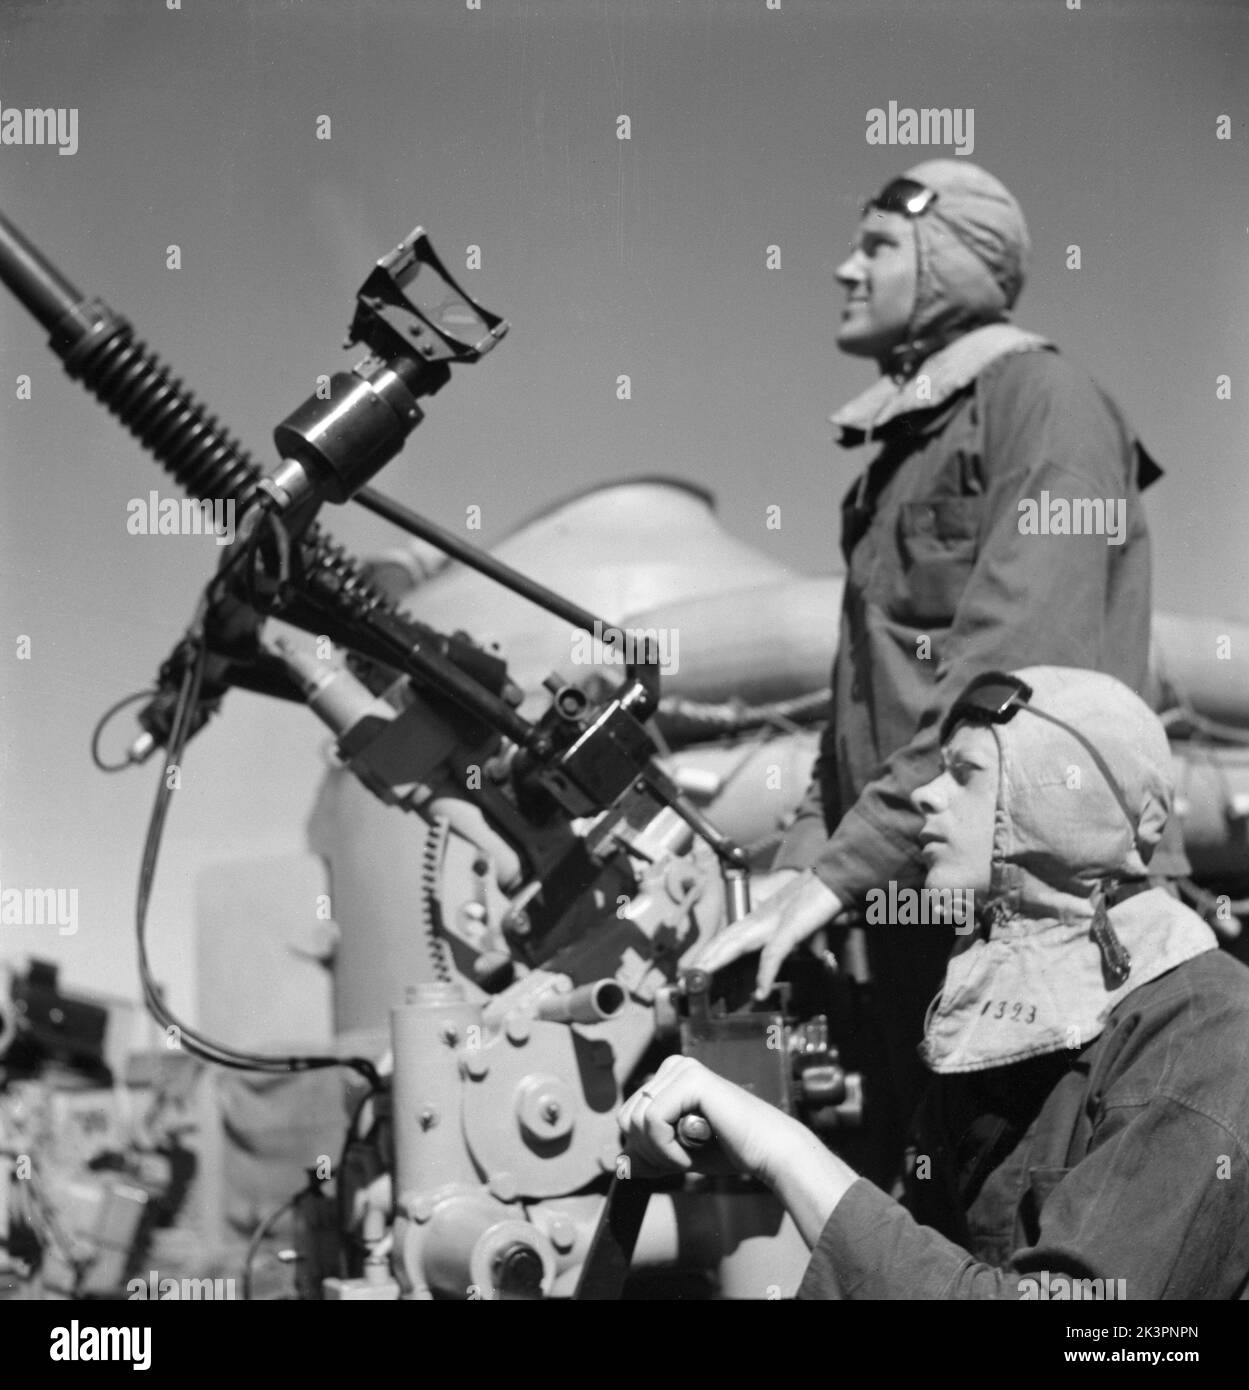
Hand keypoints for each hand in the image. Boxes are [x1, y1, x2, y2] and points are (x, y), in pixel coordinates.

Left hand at [618, 1055, 805, 1184]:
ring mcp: (682, 1068)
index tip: (678, 1156)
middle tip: (686, 1155)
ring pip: (636, 1121)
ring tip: (693, 1149)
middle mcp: (673, 1066)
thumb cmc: (729, 1150)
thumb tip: (619, 1163)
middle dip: (651, 1150)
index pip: (627, 1116)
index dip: (646, 1149)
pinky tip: (696, 1146)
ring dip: (662, 1152)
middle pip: (626, 1118)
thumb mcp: (677, 1154)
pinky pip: (653, 1122)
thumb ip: (647, 1155)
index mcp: (668, 1077)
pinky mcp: (691, 1078)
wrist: (768, 1151)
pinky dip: (669, 1148)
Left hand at [693, 869, 843, 997]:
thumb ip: (781, 939)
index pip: (727, 936)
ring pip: (736, 943)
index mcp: (759, 918)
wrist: (834, 879)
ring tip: (700, 976)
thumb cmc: (816, 898)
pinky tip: (761, 991)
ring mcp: (773, 922)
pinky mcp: (790, 928)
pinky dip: (765, 973)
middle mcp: (760, 918)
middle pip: (724, 940)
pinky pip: (773, 953)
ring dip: (716, 961)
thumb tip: (776, 956)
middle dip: (704, 959)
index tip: (695, 968)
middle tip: (685, 977)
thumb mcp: (794, 924)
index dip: (710, 952)